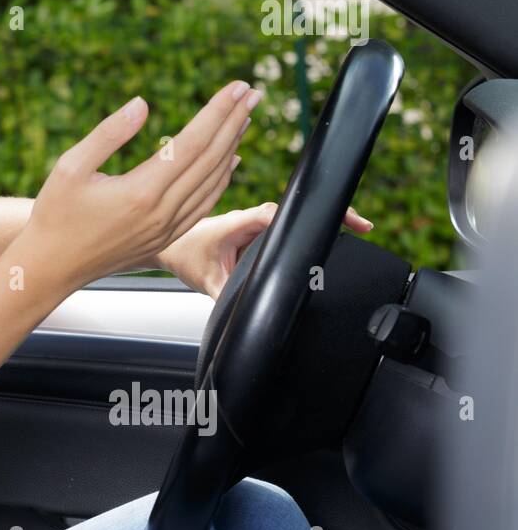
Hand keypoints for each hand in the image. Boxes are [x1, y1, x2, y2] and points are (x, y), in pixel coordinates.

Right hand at [22, 79, 261, 291]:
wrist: (51, 267)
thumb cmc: (55, 215)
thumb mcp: (71, 166)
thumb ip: (109, 133)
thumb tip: (142, 104)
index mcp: (141, 192)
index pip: (193, 143)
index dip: (218, 111)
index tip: (237, 87)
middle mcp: (162, 212)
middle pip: (212, 159)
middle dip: (235, 121)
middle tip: (253, 92)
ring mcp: (167, 228)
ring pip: (214, 182)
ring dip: (233, 146)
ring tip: (245, 118)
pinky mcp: (166, 237)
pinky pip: (205, 203)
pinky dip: (223, 178)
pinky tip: (231, 160)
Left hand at [155, 201, 374, 299]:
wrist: (167, 245)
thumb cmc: (182, 255)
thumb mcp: (206, 282)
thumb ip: (227, 296)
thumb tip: (245, 316)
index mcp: (238, 222)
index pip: (277, 214)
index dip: (306, 217)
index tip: (335, 221)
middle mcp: (249, 219)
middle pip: (294, 213)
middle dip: (327, 216)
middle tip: (362, 225)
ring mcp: (255, 224)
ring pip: (292, 220)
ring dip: (318, 223)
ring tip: (355, 228)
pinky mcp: (257, 231)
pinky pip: (284, 229)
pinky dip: (304, 232)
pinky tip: (329, 237)